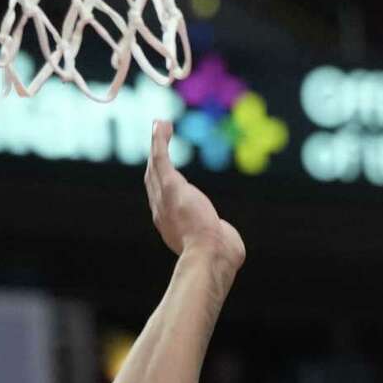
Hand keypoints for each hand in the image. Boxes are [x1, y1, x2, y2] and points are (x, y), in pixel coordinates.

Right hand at [147, 120, 244, 267]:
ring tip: (160, 125)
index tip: (164, 170)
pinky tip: (160, 125)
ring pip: (155, 165)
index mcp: (169, 224)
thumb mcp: (219, 244)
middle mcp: (161, 210)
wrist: (210, 256)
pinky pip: (161, 158)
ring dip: (156, 143)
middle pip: (153, 178)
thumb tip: (230, 239)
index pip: (161, 198)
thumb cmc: (219, 256)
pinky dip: (159, 140)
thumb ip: (220, 237)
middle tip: (157, 140)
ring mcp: (164, 198)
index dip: (160, 182)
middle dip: (154, 158)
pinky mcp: (171, 186)